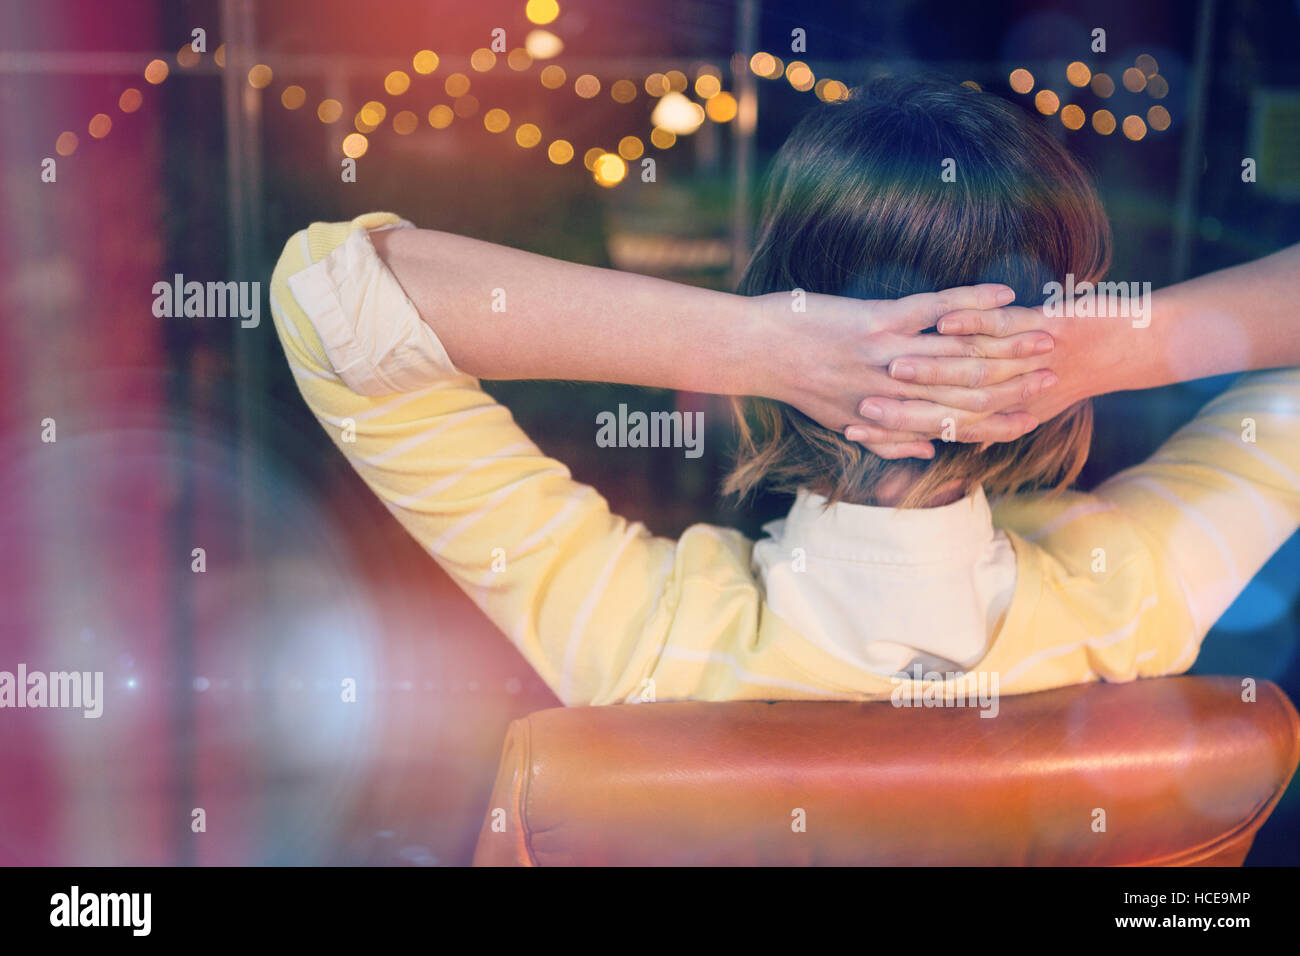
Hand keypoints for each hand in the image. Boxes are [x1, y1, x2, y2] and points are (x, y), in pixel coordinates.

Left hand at [759, 284, 1059, 459]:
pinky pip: (935, 310)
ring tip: (1048, 334)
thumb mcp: (842, 421)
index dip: (998, 422)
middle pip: (969, 391)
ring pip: (961, 354)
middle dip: (1017, 383)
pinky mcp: (878, 322)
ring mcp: (889, 355)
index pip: (956, 424)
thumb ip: (891, 438)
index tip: (1035, 416)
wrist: (757, 351)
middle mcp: (896, 391)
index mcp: (889, 417)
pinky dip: (973, 302)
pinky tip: (1006, 294)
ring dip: (1009, 344)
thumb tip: (933, 448)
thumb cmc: (797, 384)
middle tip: (1058, 374)